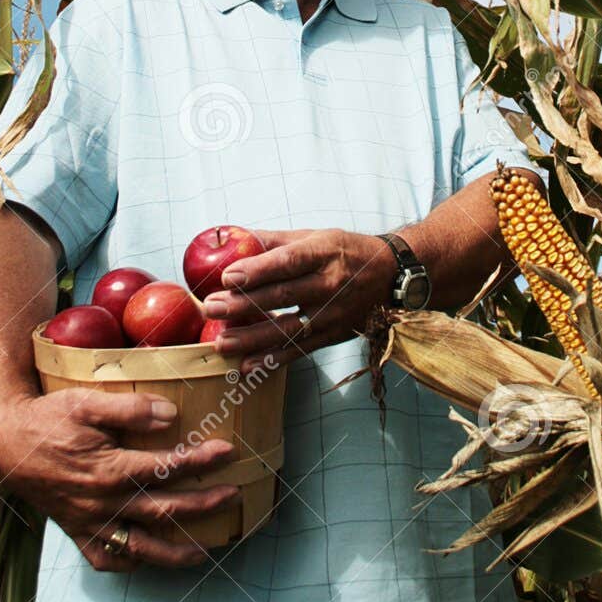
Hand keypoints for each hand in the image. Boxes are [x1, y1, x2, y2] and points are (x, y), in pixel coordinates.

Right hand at [0, 389, 239, 571]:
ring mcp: (90, 522)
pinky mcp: (76, 531)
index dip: (200, 461)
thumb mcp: (87, 402)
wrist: (8, 444)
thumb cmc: (50, 418)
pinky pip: (106, 558)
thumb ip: (130, 409)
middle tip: (233, 496)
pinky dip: (130, 562)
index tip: (227, 452)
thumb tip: (170, 415)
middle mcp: (103, 503)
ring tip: (206, 552)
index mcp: (109, 470)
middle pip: (164, 511)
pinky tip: (150, 558)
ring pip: (140, 547)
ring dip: (176, 552)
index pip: (166, 468)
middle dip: (203, 505)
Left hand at [200, 228, 394, 368]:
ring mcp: (331, 314)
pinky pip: (299, 351)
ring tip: (222, 341)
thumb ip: (275, 241)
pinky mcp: (332, 336)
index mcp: (324, 253)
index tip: (227, 277)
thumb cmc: (346, 251)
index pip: (288, 262)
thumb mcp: (315, 236)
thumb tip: (235, 237)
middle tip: (211, 308)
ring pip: (288, 329)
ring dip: (252, 338)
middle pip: (282, 296)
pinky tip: (247, 365)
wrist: (390, 276)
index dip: (257, 270)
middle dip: (243, 304)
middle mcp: (329, 284)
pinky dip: (272, 360)